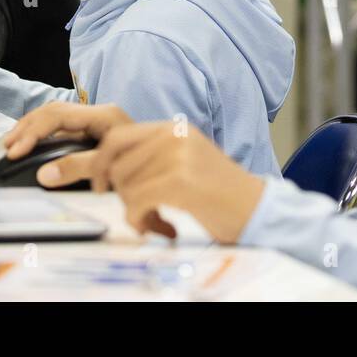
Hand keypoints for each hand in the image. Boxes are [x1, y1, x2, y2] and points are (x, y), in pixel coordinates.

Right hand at [2, 102, 133, 180]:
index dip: (34, 132)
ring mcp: (96, 122)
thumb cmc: (146, 169)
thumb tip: (42, 174)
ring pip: (55, 117)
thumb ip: (77, 168)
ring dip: (32, 129)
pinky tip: (30, 146)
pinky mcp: (94, 134)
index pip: (58, 115)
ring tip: (12, 144)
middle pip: (53, 111)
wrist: (171, 171)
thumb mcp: (111, 169)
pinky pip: (62, 129)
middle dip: (27, 127)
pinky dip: (42, 136)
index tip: (16, 151)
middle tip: (8, 147)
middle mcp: (99, 113)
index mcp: (104, 115)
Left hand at [43, 120, 266, 243]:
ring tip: (155, 222)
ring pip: (124, 184)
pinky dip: (140, 220)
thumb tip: (108, 171)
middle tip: (136, 211)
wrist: (256, 209)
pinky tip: (162, 228)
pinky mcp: (180, 180)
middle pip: (115, 162)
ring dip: (133, 210)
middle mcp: (174, 134)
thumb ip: (153, 157)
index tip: (101, 186)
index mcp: (173, 127)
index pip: (116, 136)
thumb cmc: (219, 194)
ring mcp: (178, 155)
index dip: (100, 162)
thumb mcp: (185, 161)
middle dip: (117, 192)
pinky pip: (136, 201)